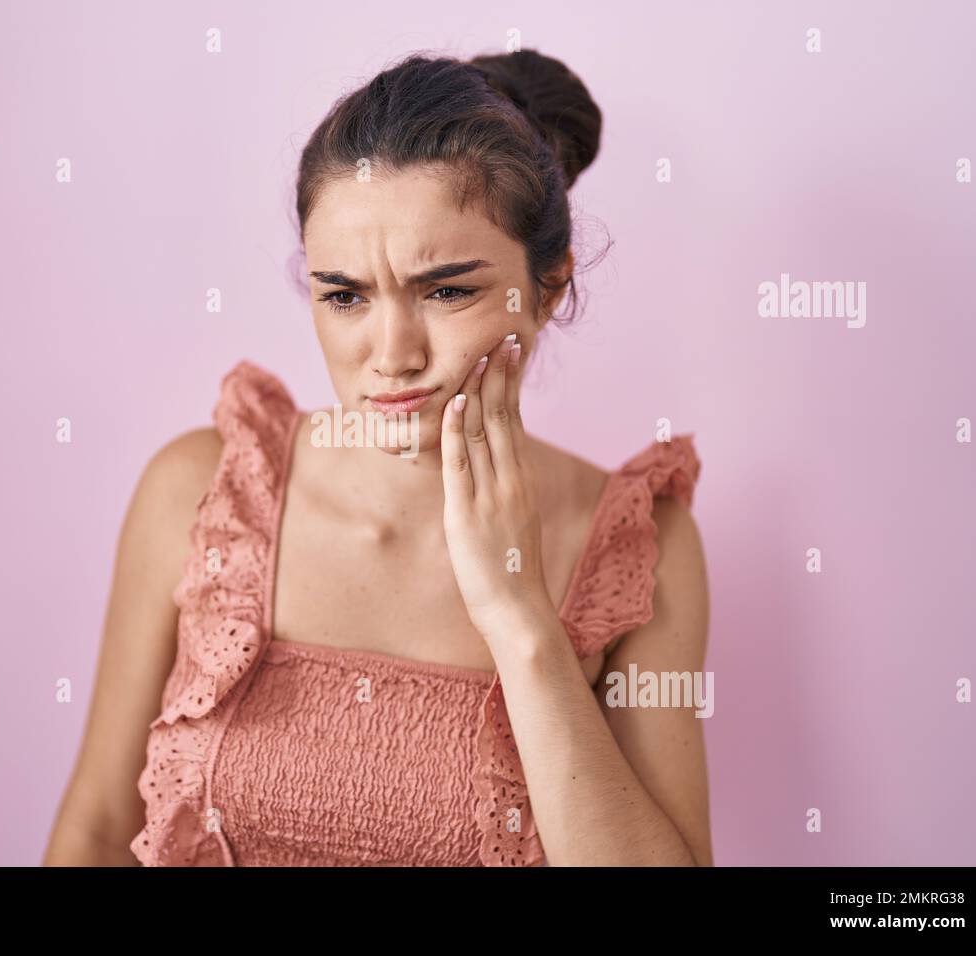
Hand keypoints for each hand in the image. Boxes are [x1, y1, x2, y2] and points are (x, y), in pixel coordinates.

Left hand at [440, 332, 552, 639]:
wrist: (518, 610)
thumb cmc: (511, 572)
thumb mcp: (511, 521)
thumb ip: (501, 490)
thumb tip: (487, 467)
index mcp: (522, 480)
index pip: (516, 421)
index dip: (511, 384)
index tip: (509, 353)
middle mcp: (511, 480)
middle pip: (504, 416)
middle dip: (500, 374)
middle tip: (500, 336)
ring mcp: (491, 494)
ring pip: (483, 431)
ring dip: (477, 390)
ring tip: (478, 354)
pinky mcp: (467, 512)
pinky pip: (460, 462)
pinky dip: (455, 430)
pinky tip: (453, 402)